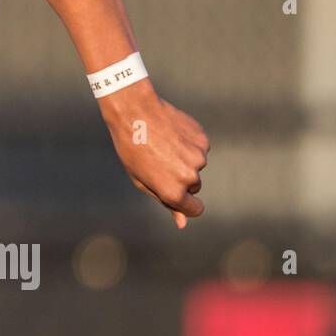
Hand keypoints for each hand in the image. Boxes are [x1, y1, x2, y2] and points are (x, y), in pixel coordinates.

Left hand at [98, 79, 209, 228]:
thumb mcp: (141, 180)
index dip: (187, 205)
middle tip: (157, 161)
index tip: (179, 197)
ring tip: (162, 145)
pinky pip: (198, 149)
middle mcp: (190, 177)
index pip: (195, 209)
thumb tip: (182, 223)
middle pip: (193, 187)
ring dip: (183, 159)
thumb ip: (164, 201)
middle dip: (180, 179)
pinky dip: (188, 144)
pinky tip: (171, 134)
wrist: (135, 111)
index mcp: (173, 191)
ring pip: (196, 166)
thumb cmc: (131, 148)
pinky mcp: (203, 140)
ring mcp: (199, 157)